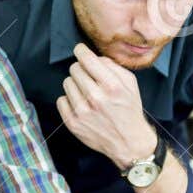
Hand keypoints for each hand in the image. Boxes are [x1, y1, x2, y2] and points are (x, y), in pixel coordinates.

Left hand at [56, 43, 157, 168]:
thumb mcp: (130, 84)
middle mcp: (95, 97)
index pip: (86, 59)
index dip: (81, 51)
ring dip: (76, 85)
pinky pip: (61, 100)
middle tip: (89, 78)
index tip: (80, 51)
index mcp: (111, 86)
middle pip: (74, 69)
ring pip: (67, 82)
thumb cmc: (129, 110)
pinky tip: (81, 105)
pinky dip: (69, 100)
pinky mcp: (72, 122)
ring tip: (87, 94)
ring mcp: (82, 111)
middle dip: (81, 70)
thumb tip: (93, 56)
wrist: (128, 142)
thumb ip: (112, 66)